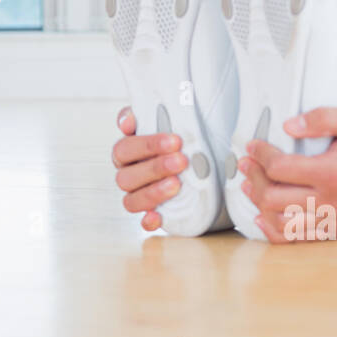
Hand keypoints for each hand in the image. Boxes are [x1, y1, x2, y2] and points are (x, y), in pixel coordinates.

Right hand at [111, 107, 188, 231]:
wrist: (211, 171)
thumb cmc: (185, 143)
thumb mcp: (175, 123)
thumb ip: (153, 114)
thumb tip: (127, 120)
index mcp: (130, 152)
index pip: (125, 148)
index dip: (146, 145)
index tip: (174, 140)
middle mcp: (129, 174)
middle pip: (126, 175)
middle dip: (155, 167)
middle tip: (181, 160)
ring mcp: (139, 195)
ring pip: (131, 199)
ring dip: (153, 192)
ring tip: (177, 184)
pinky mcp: (154, 213)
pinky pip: (143, 221)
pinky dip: (149, 220)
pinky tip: (158, 216)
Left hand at [238, 105, 336, 242]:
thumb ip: (322, 118)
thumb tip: (288, 125)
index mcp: (333, 172)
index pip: (279, 169)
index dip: (260, 155)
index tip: (253, 146)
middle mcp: (332, 201)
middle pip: (273, 199)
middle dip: (253, 180)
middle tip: (246, 165)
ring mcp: (335, 218)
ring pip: (282, 223)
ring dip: (260, 205)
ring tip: (250, 187)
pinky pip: (300, 237)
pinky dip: (277, 230)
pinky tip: (264, 217)